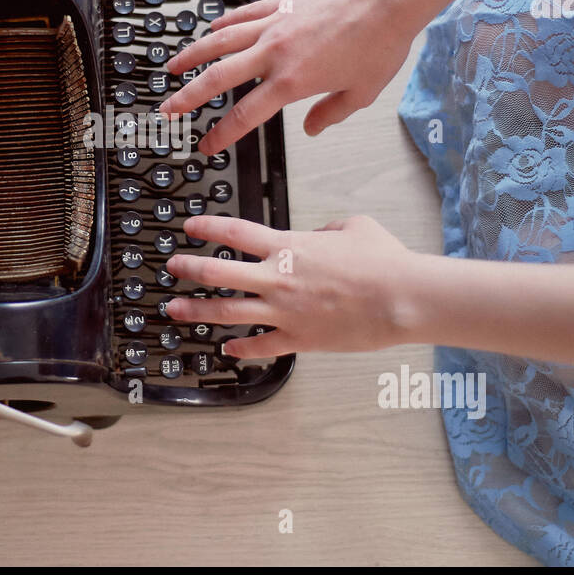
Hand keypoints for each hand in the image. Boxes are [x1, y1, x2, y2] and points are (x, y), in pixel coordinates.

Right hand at [158, 0, 420, 156]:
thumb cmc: (380, 43)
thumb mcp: (361, 93)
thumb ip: (330, 114)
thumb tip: (312, 128)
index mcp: (292, 82)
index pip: (246, 115)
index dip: (222, 134)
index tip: (207, 145)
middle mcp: (275, 53)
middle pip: (218, 78)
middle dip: (188, 97)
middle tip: (169, 108)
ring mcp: (275, 25)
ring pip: (220, 41)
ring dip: (192, 55)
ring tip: (173, 66)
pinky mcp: (282, 3)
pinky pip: (243, 15)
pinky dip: (223, 24)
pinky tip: (211, 30)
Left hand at [164, 214, 419, 357]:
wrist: (400, 298)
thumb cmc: (383, 261)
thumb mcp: (352, 226)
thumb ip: (325, 229)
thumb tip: (316, 236)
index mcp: (289, 247)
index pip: (235, 232)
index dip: (206, 227)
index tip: (190, 227)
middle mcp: (278, 279)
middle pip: (218, 273)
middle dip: (189, 269)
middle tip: (173, 267)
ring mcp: (284, 312)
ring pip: (228, 312)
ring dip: (198, 310)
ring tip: (176, 310)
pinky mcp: (298, 339)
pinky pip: (260, 346)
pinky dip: (240, 348)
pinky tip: (226, 348)